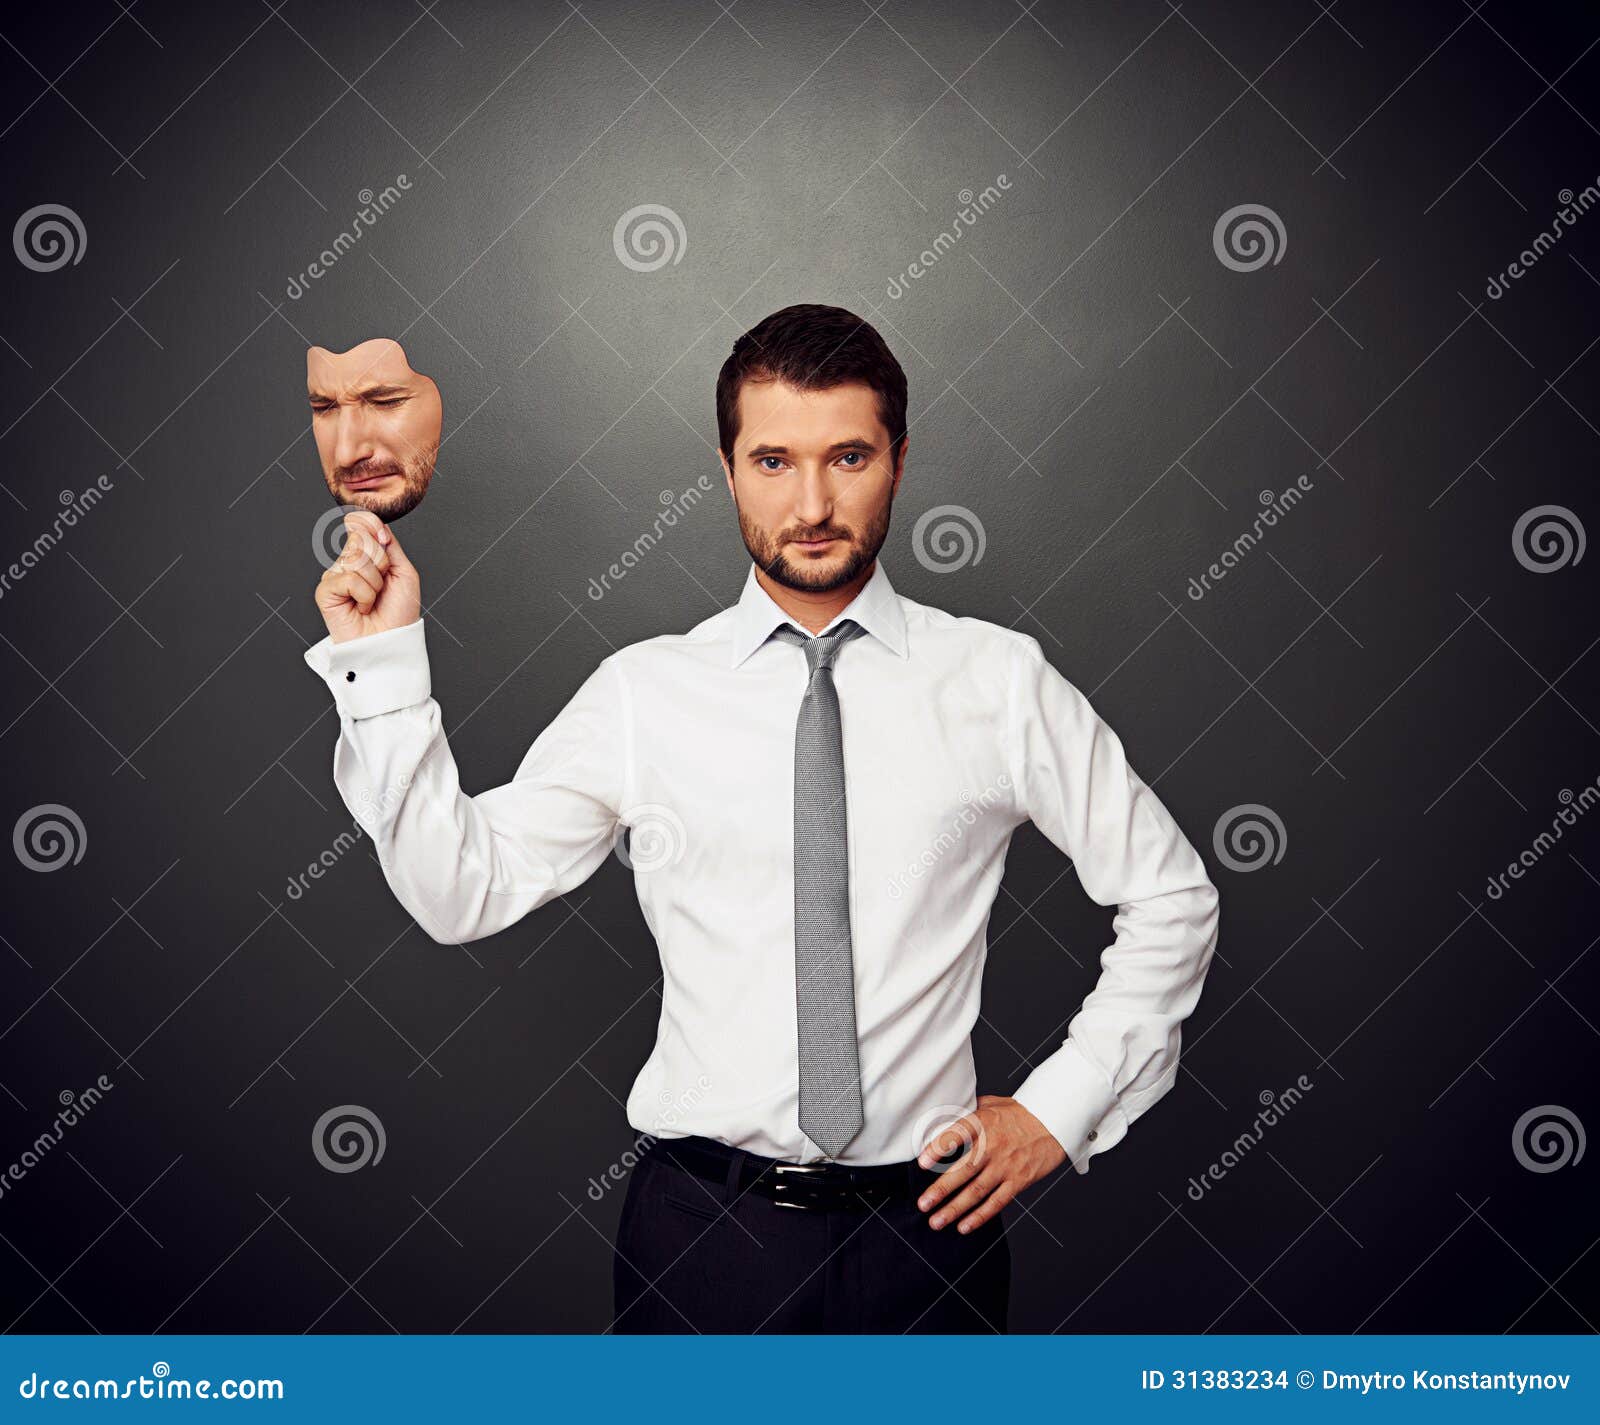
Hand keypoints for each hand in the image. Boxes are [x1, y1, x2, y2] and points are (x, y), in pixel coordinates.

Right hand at [314, 510, 420, 643]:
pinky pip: (349, 579)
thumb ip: (389, 546)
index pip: (359, 523)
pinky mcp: (325, 591)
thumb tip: (374, 525)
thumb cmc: (398, 612)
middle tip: (382, 587)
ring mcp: (335, 576)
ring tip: (372, 601)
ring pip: (356, 558)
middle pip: (361, 539)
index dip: (371, 524)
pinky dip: (364, 595)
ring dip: (374, 583)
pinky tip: (360, 608)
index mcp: (365, 555)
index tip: (385, 540)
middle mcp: (347, 563)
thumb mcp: (403, 572)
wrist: (390, 641)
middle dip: (381, 563)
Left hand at [914, 1094, 1066, 1232]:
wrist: (1054, 1122)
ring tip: (937, 1221)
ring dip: (955, 1209)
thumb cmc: (1020, 1112)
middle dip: (941, 1190)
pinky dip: (980, 1216)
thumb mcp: (992, 1103)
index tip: (921, 1161)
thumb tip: (942, 1115)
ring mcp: (1006, 1165)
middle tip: (923, 1204)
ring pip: (977, 1191)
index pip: (957, 1134)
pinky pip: (997, 1202)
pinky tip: (964, 1226)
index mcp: (983, 1123)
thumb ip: (967, 1110)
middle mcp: (993, 1146)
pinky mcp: (1019, 1181)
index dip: (938, 1148)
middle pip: (964, 1170)